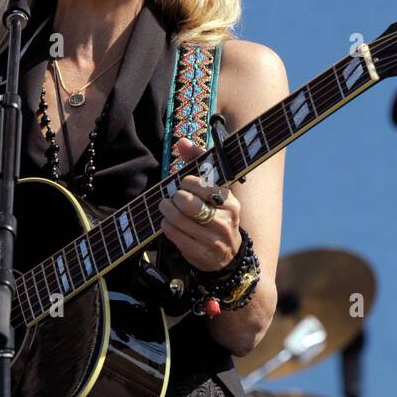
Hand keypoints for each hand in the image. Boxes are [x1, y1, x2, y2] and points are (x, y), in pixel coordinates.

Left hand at [157, 136, 241, 274]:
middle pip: (189, 203)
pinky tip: (169, 222)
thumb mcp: (214, 189)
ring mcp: (211, 239)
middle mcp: (224, 221)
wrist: (228, 254)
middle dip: (175, 197)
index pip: (202, 186)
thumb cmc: (217, 213)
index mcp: (230, 202)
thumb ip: (199, 162)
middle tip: (173, 196)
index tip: (184, 183)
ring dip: (167, 210)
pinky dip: (166, 224)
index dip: (187, 182)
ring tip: (167, 206)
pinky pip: (173, 234)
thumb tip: (182, 142)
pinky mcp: (198, 253)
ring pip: (178, 219)